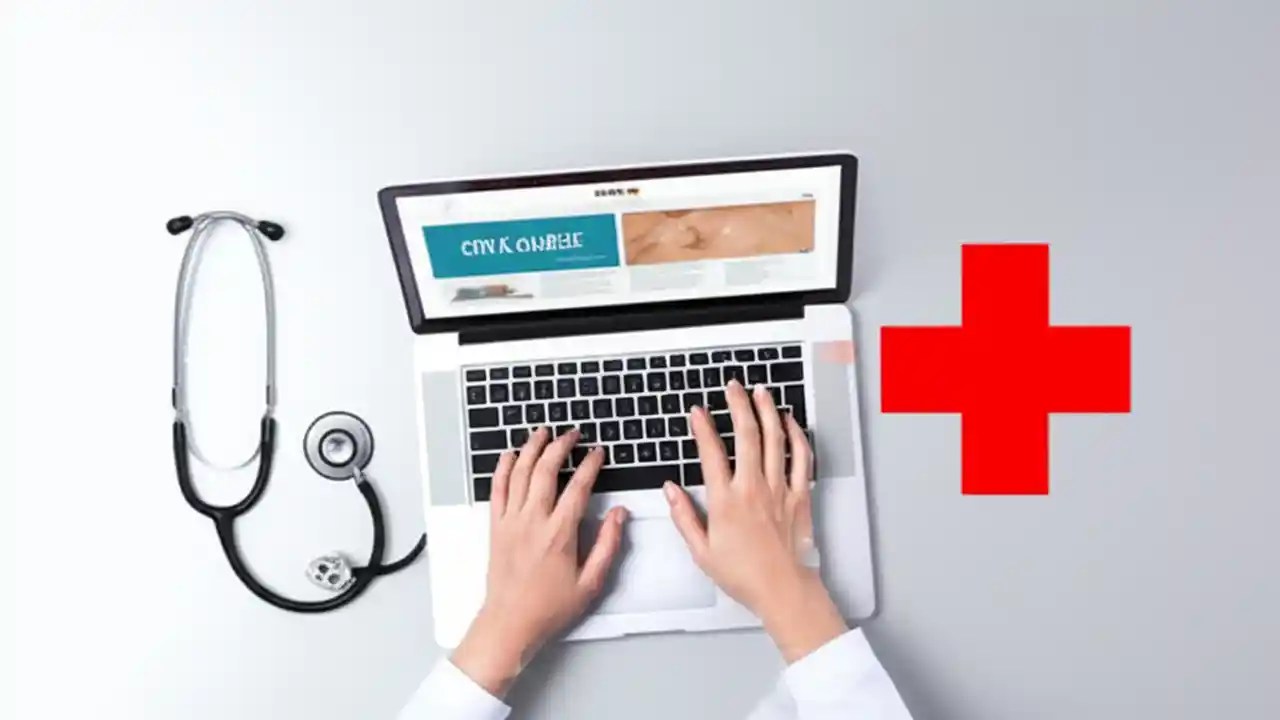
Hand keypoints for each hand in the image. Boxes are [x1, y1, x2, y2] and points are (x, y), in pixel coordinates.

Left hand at [451, 428, 627, 696]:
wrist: (510, 622)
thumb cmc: (549, 607)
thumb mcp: (591, 582)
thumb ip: (608, 545)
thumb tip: (619, 515)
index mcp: (559, 533)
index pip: (578, 487)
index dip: (590, 464)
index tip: (598, 453)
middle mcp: (533, 521)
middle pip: (546, 470)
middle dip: (561, 446)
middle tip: (572, 434)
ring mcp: (511, 521)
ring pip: (519, 473)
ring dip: (532, 448)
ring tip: (542, 432)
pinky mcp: (495, 527)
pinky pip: (497, 489)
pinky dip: (503, 467)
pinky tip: (510, 455)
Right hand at [665, 380, 846, 662]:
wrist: (783, 588)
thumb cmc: (744, 574)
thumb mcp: (701, 550)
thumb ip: (684, 516)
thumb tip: (671, 490)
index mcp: (726, 501)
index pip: (711, 453)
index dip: (703, 428)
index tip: (698, 412)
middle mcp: (753, 488)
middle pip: (746, 434)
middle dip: (738, 404)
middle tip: (732, 387)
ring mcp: (779, 489)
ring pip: (775, 439)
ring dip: (767, 410)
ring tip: (760, 392)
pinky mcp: (800, 495)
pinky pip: (801, 457)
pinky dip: (797, 435)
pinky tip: (790, 422)